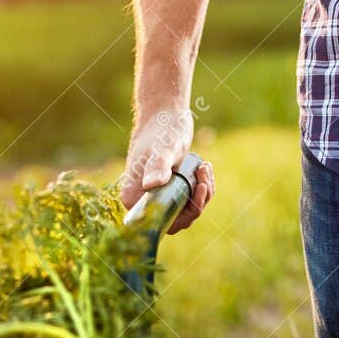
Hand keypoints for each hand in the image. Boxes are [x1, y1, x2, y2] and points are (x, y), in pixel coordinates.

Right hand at [119, 106, 214, 234]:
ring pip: (183, 210)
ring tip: (205, 168)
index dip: (184, 215)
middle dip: (197, 202)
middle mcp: (141, 201)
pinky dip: (200, 188)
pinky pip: (186, 199)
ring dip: (201, 193)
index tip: (198, 190)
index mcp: (133, 198)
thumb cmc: (162, 129)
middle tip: (205, 176)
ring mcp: (155, 195)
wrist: (164, 113)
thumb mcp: (164, 148)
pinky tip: (205, 169)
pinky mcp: (167, 188)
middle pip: (175, 219)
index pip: (160, 224)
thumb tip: (152, 185)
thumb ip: (158, 165)